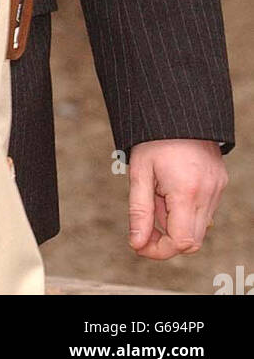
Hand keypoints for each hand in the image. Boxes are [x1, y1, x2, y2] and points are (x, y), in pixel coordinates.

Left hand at [128, 138, 227, 258]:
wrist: (178, 109)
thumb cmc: (154, 138)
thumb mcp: (139, 172)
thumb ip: (139, 211)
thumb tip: (137, 244)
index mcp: (187, 191)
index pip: (181, 242)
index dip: (160, 250)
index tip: (140, 244)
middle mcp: (208, 193)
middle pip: (192, 240)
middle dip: (166, 238)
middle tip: (145, 221)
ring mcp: (217, 188)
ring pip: (199, 227)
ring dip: (176, 222)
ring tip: (158, 193)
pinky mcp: (220, 182)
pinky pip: (205, 210)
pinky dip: (187, 210)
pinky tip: (171, 187)